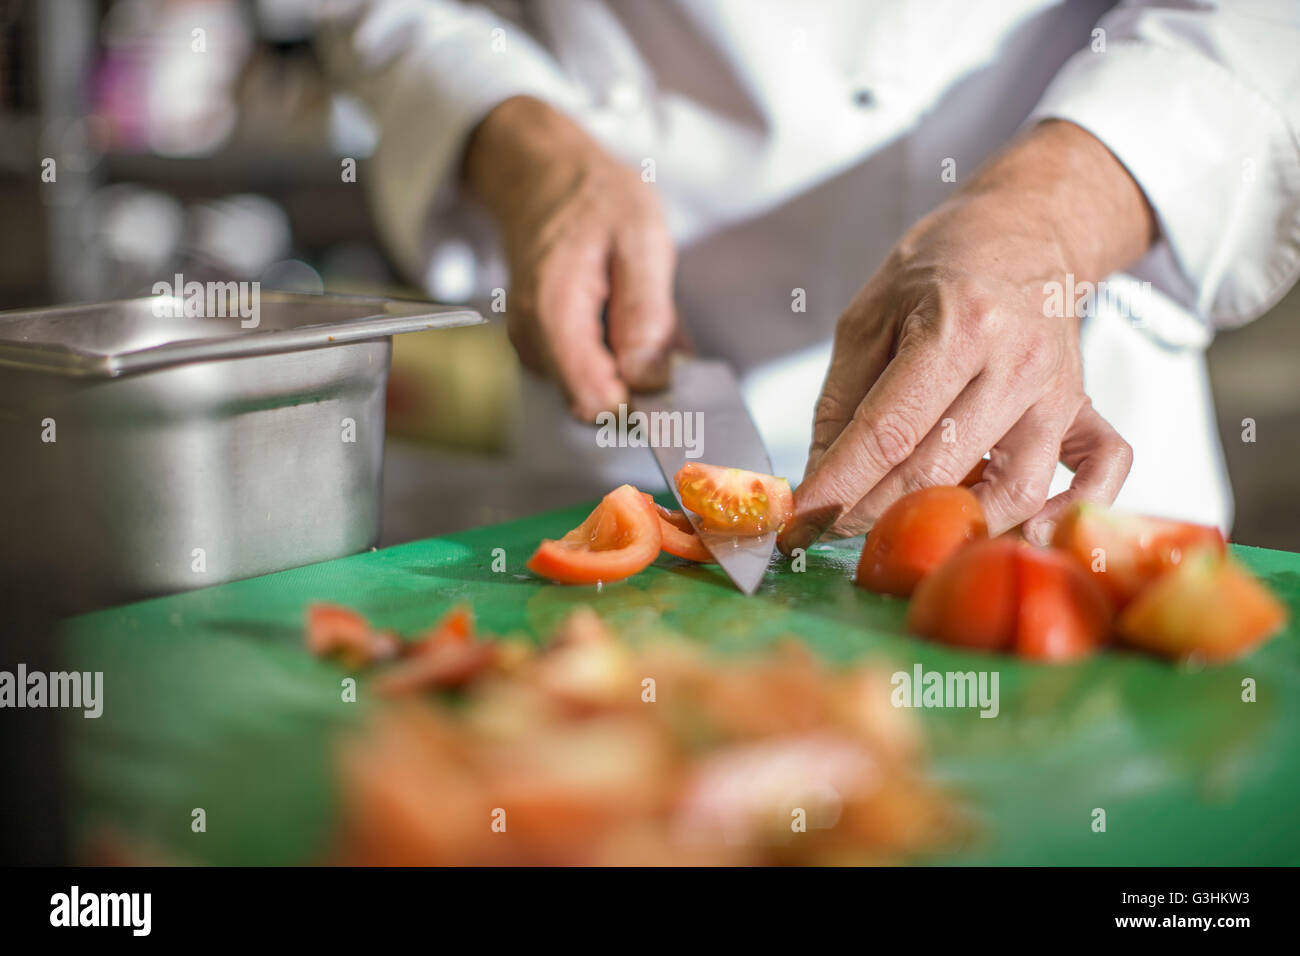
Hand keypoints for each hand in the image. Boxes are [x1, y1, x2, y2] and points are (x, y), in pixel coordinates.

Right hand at [464, 96, 677, 419]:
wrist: (543, 175)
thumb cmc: (593, 198)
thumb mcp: (640, 237)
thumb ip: (645, 313)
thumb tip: (651, 378)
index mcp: (555, 316)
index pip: (596, 402)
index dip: (641, 398)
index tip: (669, 367)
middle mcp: (534, 342)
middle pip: (597, 402)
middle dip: (640, 377)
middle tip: (661, 321)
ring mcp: (535, 348)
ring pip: (596, 388)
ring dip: (632, 362)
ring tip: (638, 302)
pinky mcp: (543, 348)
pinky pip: (589, 371)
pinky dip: (617, 351)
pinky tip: (622, 309)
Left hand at [780, 121, 1153, 553]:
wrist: (1024, 228)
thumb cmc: (937, 269)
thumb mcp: (869, 316)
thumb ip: (841, 401)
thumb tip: (819, 481)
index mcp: (958, 325)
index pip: (888, 432)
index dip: (837, 486)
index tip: (798, 522)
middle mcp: (1017, 361)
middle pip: (941, 468)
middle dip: (875, 511)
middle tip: (830, 529)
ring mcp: (1060, 389)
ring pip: (1014, 490)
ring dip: (954, 527)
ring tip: (902, 536)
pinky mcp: (1086, 407)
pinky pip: (1102, 471)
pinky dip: (1067, 514)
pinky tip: (1023, 536)